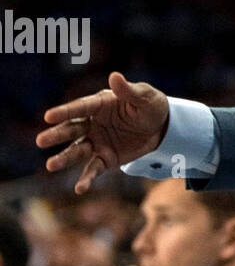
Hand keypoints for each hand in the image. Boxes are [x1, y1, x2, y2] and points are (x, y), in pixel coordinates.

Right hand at [36, 72, 169, 194]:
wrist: (162, 128)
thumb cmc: (150, 106)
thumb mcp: (144, 97)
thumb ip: (128, 90)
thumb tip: (115, 76)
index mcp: (99, 104)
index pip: (79, 108)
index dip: (65, 112)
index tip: (48, 116)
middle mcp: (93, 123)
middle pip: (72, 129)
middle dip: (57, 135)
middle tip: (41, 141)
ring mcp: (97, 141)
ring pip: (77, 150)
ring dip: (64, 158)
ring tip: (51, 165)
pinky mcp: (106, 158)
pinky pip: (94, 168)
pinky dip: (87, 178)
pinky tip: (79, 188)